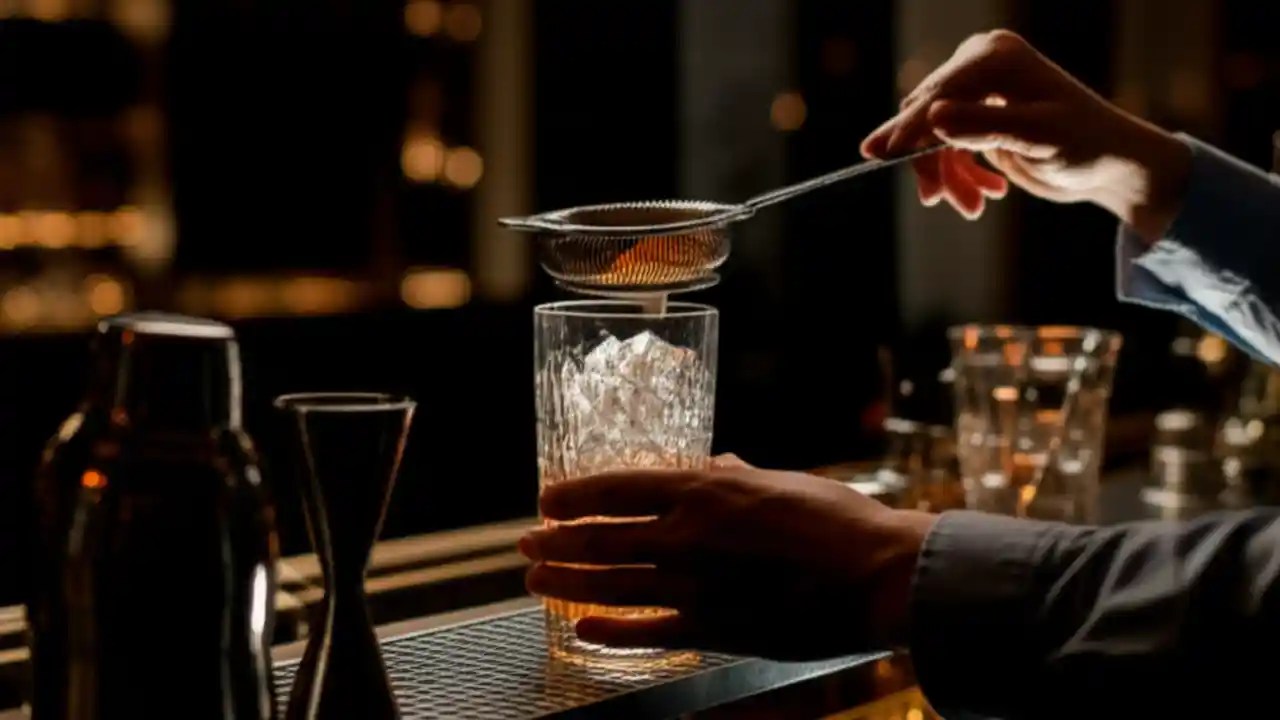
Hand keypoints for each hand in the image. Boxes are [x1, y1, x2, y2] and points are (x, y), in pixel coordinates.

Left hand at [519, 455, 936, 659]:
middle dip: (556, 542)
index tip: (547, 499)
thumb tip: (714, 461)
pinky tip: (585, 628)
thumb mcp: (781, 481)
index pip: (617, 488)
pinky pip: (648, 632)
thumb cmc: (838, 520)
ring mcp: (696, 586)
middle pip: (601, 539)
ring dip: (568, 583)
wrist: (878, 575)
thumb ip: (736, 475)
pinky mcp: (713, 629)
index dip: (574, 494)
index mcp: (705, 491)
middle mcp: (688, 537)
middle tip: (526, 544)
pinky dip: (611, 631)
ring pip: (611, 584)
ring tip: (535, 581)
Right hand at [861, 29, 1189, 240]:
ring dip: (947, 176)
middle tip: (938, 201)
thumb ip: (984, 127)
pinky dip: (960, 176)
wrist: (1111, 165)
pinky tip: (987, 194)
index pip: (935, 94)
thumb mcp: (1037, 137)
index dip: (906, 128)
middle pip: (926, 116)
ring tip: (972, 207)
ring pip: (931, 138)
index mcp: (995, 58)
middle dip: (931, 162)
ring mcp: (978, 90)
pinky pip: (946, 149)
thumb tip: (933, 117)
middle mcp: (982, 65)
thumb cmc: (1085, 145)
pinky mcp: (978, 116)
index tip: (880, 157)